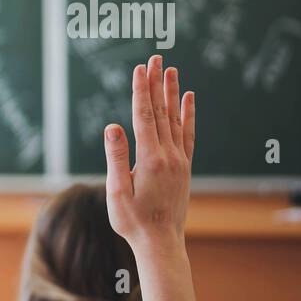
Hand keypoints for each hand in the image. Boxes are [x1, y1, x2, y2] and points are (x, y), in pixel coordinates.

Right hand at [103, 55, 194, 251]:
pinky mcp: (184, 166)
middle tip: (155, 58)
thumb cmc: (132, 221)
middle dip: (157, 83)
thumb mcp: (116, 191)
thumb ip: (116, 157)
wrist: (160, 242)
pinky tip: (188, 99)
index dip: (141, 91)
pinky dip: (188, 114)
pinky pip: (188, 134)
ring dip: (173, 93)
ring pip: (176, 119)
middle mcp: (169, 156)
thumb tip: (112, 127)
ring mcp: (180, 160)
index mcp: (150, 159)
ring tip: (171, 70)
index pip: (144, 116)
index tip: (139, 69)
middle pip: (161, 112)